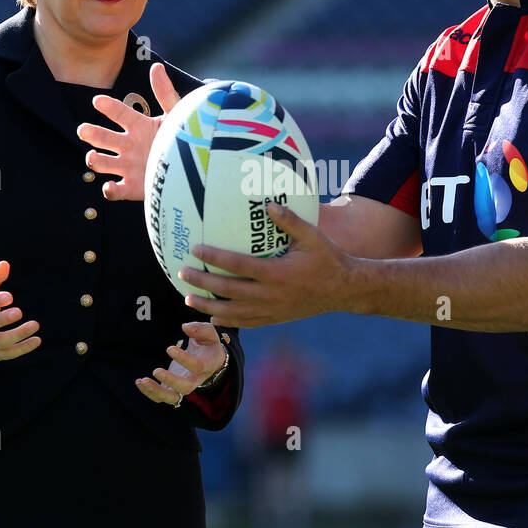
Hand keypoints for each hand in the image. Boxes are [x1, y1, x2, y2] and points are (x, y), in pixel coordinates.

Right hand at [76, 62, 180, 200]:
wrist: (195, 172)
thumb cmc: (185, 141)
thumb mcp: (176, 116)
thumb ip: (165, 94)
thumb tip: (156, 66)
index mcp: (139, 126)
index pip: (119, 113)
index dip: (108, 107)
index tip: (97, 100)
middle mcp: (129, 145)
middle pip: (104, 138)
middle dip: (92, 133)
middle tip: (84, 129)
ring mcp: (128, 166)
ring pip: (102, 162)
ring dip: (95, 160)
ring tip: (94, 157)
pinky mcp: (131, 187)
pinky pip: (115, 191)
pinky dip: (109, 190)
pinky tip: (109, 185)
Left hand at [135, 320, 226, 405]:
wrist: (210, 360)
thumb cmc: (208, 345)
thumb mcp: (210, 334)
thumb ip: (200, 329)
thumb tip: (185, 327)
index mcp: (207, 365)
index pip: (197, 366)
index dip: (184, 359)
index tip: (169, 348)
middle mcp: (196, 379)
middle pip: (185, 388)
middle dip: (170, 381)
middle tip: (155, 371)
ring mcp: (183, 386)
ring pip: (172, 397)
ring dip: (156, 391)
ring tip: (142, 381)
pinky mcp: (173, 388)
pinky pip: (162, 396)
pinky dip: (150, 392)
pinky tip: (140, 382)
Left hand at [179, 201, 352, 327]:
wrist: (345, 290)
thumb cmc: (329, 259)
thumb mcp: (313, 237)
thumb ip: (290, 221)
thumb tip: (268, 205)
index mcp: (276, 273)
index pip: (237, 265)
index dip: (215, 258)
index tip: (196, 249)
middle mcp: (270, 295)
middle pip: (228, 291)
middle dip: (202, 283)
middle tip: (182, 274)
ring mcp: (272, 310)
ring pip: (233, 312)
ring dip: (208, 306)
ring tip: (189, 299)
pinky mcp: (275, 318)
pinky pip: (247, 322)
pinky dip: (228, 321)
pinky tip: (213, 317)